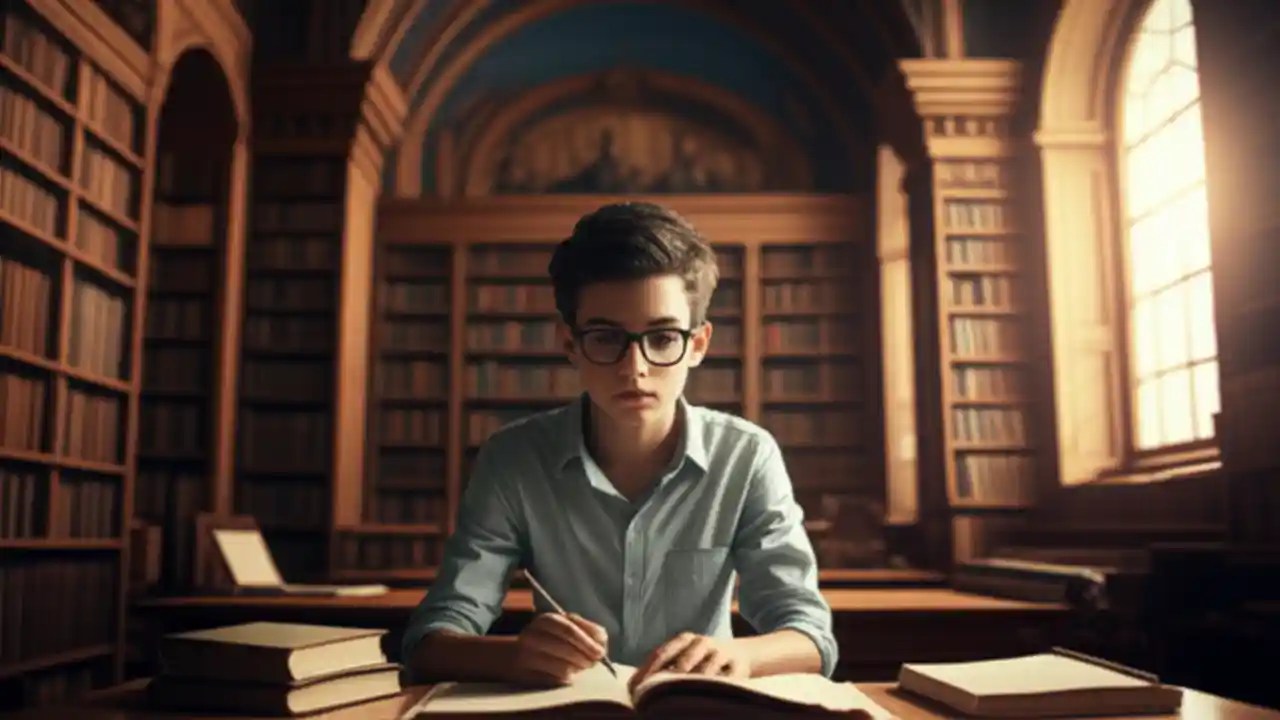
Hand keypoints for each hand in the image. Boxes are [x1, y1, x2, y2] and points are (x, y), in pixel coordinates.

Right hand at [508, 612, 608, 686]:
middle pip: (564, 648)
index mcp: (546, 620)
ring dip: (575, 670)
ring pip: (560, 667)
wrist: (522, 655)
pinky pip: (552, 682)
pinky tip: (566, 677)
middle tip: (591, 664)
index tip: (600, 653)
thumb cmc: (557, 640)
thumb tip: (600, 647)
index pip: (569, 629)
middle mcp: (532, 635)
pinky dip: (564, 681)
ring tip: (578, 669)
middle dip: (583, 658)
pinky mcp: (524, 676)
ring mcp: (525, 656)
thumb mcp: (573, 628)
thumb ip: (591, 632)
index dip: (587, 643)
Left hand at [628, 632, 751, 691]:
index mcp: (684, 639)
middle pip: (683, 662)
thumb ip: (663, 667)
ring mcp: (721, 653)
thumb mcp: (684, 656)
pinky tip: (707, 697)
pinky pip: (727, 679)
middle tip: (656, 697)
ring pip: (706, 670)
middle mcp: (701, 643)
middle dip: (669, 681)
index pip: (661, 654)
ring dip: (694, 685)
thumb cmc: (703, 659)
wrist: (743, 653)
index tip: (635, 690)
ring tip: (683, 698)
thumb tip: (632, 687)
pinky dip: (717, 687)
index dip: (647, 672)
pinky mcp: (738, 666)